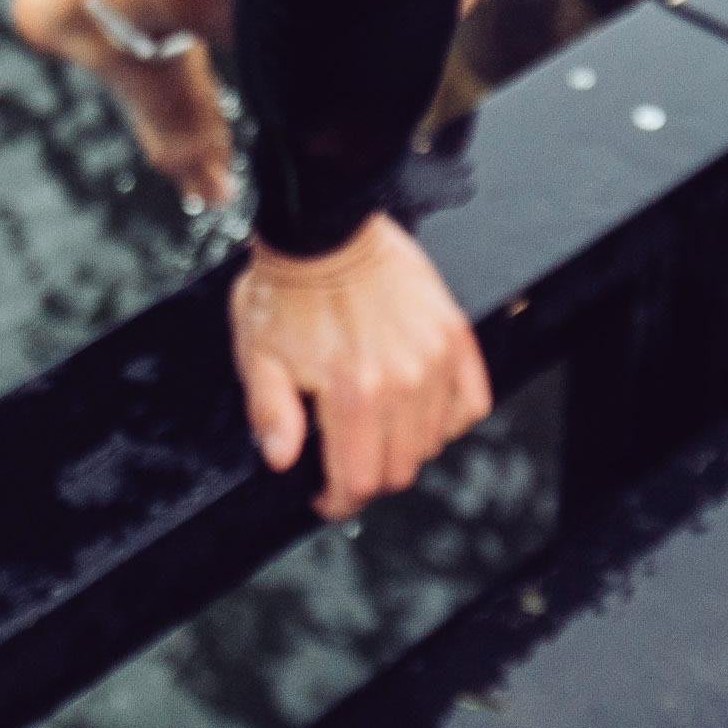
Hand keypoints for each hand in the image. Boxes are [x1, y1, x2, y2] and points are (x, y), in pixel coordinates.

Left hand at [228, 213, 491, 519]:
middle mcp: (401, 382)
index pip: (358, 481)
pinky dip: (450, 418)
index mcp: (351, 392)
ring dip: (405, 448)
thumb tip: (282, 461)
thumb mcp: (258, 352)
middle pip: (399, 469)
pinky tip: (420, 411)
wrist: (324, 226)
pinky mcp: (454, 334)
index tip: (326, 497)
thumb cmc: (286, 288)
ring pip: (433, 442)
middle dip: (369, 477)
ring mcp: (434, 358)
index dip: (339, 501)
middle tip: (347, 461)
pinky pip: (470, 402)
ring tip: (376, 430)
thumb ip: (271, 412)